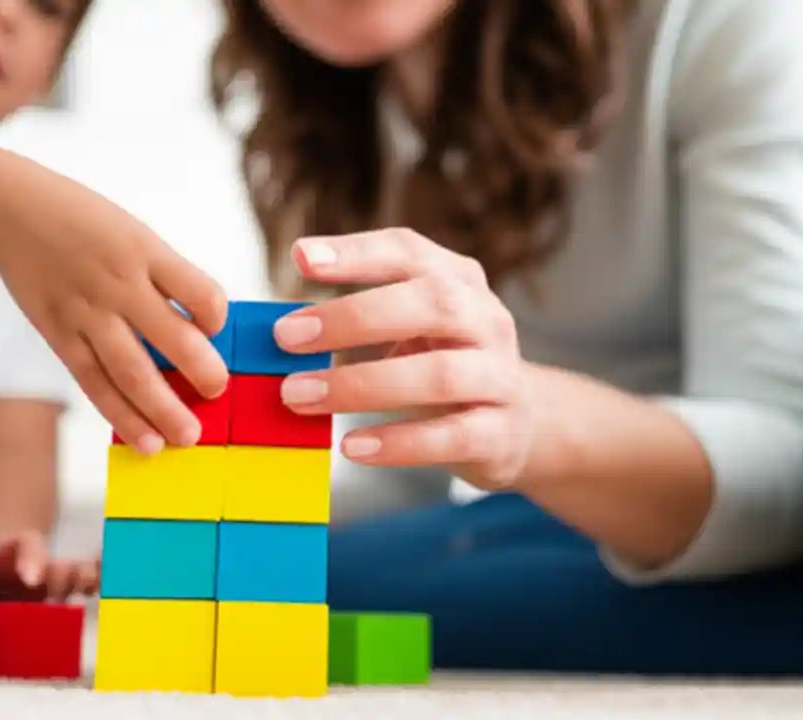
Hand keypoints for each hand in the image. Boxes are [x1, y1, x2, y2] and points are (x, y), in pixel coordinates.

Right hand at [0, 150, 228, 454]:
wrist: (10, 210)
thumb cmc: (83, 222)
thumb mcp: (133, 233)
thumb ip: (165, 275)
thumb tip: (202, 324)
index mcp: (146, 252)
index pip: (201, 293)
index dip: (217, 317)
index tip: (215, 328)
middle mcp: (119, 284)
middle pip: (172, 339)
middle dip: (203, 373)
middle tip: (217, 393)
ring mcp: (87, 314)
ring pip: (133, 372)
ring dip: (163, 410)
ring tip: (187, 437)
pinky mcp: (60, 336)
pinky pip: (95, 382)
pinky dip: (121, 415)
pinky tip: (143, 439)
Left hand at [0, 530, 99, 612]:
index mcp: (12, 550)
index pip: (27, 545)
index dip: (32, 558)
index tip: (32, 578)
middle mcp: (38, 565)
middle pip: (59, 565)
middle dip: (63, 577)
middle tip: (56, 592)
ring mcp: (52, 583)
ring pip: (77, 576)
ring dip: (84, 581)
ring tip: (89, 589)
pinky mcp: (58, 601)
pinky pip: (88, 585)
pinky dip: (99, 583)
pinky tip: (102, 590)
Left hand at [272, 228, 533, 488]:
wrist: (522, 424)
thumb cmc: (445, 364)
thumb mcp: (413, 326)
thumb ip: (360, 316)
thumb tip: (280, 326)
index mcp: (459, 281)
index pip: (410, 251)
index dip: (357, 252)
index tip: (301, 258)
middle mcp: (487, 320)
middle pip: (432, 304)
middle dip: (354, 317)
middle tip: (287, 337)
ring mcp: (500, 377)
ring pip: (438, 373)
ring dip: (361, 386)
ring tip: (299, 394)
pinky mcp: (500, 433)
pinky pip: (451, 436)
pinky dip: (398, 442)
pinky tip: (352, 446)